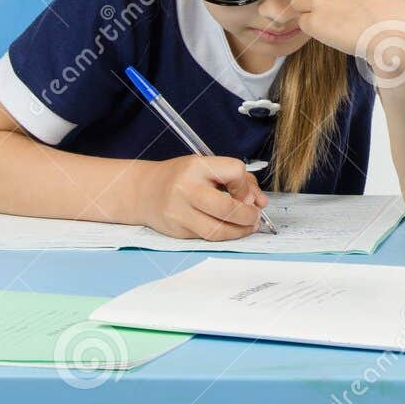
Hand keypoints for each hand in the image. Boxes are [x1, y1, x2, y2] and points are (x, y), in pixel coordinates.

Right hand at [136, 156, 267, 239]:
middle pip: (227, 207)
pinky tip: (231, 229)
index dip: (246, 184)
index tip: (248, 192)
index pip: (234, 172)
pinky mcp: (178, 231)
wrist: (144, 191)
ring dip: (240, 231)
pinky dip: (225, 235)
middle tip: (256, 216)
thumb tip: (261, 202)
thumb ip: (238, 180)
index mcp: (196, 167)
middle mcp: (186, 189)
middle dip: (249, 215)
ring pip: (218, 230)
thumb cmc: (181, 177)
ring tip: (249, 226)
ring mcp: (180, 213)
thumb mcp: (207, 167)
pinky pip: (208, 237)